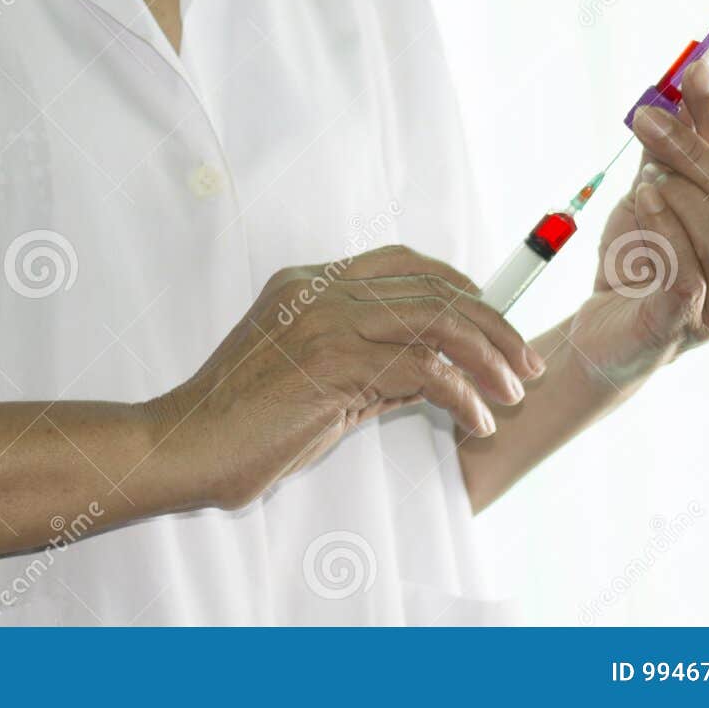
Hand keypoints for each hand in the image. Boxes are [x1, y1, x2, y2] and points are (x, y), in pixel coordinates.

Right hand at [147, 245, 543, 509]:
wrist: (184, 443)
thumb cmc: (242, 421)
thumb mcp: (310, 379)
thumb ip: (366, 365)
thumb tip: (431, 374)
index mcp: (308, 283)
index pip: (404, 264)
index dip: (458, 285)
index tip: (494, 319)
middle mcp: (319, 290)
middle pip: (432, 287)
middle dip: (491, 323)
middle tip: (524, 361)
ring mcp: (325, 322)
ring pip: (436, 321)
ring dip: (488, 357)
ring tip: (512, 391)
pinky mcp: (332, 364)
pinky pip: (422, 370)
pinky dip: (461, 395)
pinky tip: (475, 419)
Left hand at [573, 60, 708, 378]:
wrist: (604, 334)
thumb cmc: (637, 262)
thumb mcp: (654, 196)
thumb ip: (671, 153)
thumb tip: (678, 90)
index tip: (695, 72)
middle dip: (694, 150)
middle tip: (647, 118)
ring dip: (679, 194)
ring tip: (643, 178)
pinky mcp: (691, 327)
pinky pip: (687, 274)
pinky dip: (662, 230)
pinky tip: (640, 205)